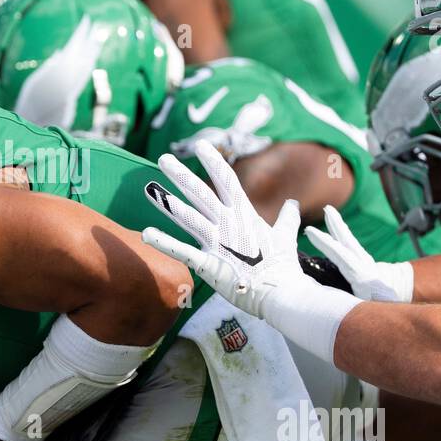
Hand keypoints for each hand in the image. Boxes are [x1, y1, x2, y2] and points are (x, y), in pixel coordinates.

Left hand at [140, 140, 309, 317]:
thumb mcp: (286, 237)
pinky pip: (182, 251)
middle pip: (201, 193)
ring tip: (148, 188)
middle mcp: (229, 224)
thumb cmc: (284, 268)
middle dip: (181, 175)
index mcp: (246, 215)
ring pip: (188, 216)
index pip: (227, 180)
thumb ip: (287, 219)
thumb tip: (294, 205)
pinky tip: (146, 233)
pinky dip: (164, 242)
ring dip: (167, 202)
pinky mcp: (208, 264)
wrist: (282, 295)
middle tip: (164, 158)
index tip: (201, 146)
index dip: (213, 162)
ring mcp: (217, 243)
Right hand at [303, 206, 413, 302]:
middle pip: (347, 240)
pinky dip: (341, 234)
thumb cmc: (379, 307)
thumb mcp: (365, 309)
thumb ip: (350, 305)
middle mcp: (364, 263)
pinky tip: (336, 230)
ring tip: (329, 211)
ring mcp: (365, 260)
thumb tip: (328, 306)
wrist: (402, 298)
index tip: (309, 230)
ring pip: (349, 239)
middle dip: (336, 224)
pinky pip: (350, 244)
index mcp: (361, 276)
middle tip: (326, 208)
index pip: (340, 255)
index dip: (324, 243)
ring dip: (338, 225)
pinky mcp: (365, 260)